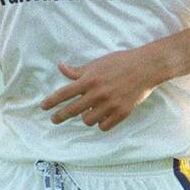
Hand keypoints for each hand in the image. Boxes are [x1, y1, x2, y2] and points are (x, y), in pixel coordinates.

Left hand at [40, 49, 155, 131]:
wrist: (146, 67)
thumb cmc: (121, 62)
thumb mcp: (97, 63)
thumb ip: (78, 70)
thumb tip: (61, 67)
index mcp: (90, 80)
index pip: (64, 93)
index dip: (51, 101)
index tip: (43, 107)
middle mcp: (97, 94)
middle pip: (72, 110)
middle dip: (60, 116)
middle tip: (54, 119)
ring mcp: (110, 104)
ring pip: (88, 120)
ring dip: (86, 117)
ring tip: (88, 112)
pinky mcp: (122, 113)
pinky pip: (104, 126)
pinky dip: (101, 123)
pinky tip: (102, 117)